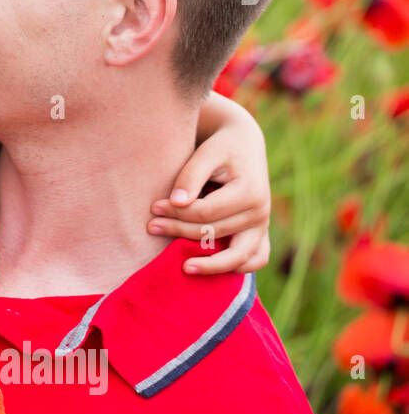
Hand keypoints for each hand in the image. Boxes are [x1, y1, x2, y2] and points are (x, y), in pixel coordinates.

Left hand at [150, 118, 269, 275]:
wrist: (243, 145)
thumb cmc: (221, 147)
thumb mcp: (206, 153)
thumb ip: (191, 176)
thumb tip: (176, 202)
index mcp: (249, 192)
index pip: (206, 213)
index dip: (176, 213)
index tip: (154, 207)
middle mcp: (260, 212)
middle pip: (214, 232)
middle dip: (179, 230)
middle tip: (151, 225)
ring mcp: (262, 225)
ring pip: (238, 256)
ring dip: (209, 264)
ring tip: (183, 268)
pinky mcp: (260, 232)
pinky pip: (256, 259)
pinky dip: (237, 268)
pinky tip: (211, 267)